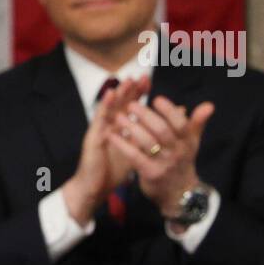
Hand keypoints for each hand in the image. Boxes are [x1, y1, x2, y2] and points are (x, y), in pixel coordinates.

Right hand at [62, 76, 148, 225]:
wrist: (95, 188)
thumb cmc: (114, 170)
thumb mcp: (137, 151)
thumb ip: (150, 137)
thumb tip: (170, 123)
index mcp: (119, 128)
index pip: (129, 107)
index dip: (138, 93)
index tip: (149, 81)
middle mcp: (109, 126)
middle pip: (120, 103)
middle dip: (130, 89)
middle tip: (142, 76)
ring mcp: (100, 130)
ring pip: (110, 107)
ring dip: (119, 92)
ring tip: (128, 80)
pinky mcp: (93, 138)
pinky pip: (99, 119)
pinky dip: (105, 105)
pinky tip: (110, 94)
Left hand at [107, 94, 214, 217]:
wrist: (178, 193)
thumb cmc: (181, 162)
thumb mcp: (192, 143)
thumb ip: (197, 123)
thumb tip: (209, 105)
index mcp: (188, 142)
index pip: (181, 123)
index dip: (169, 110)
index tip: (156, 99)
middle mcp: (178, 152)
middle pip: (162, 130)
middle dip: (146, 116)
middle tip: (131, 105)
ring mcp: (164, 164)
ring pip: (147, 142)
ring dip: (131, 127)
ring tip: (118, 116)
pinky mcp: (150, 174)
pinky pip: (135, 156)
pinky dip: (122, 144)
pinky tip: (112, 135)